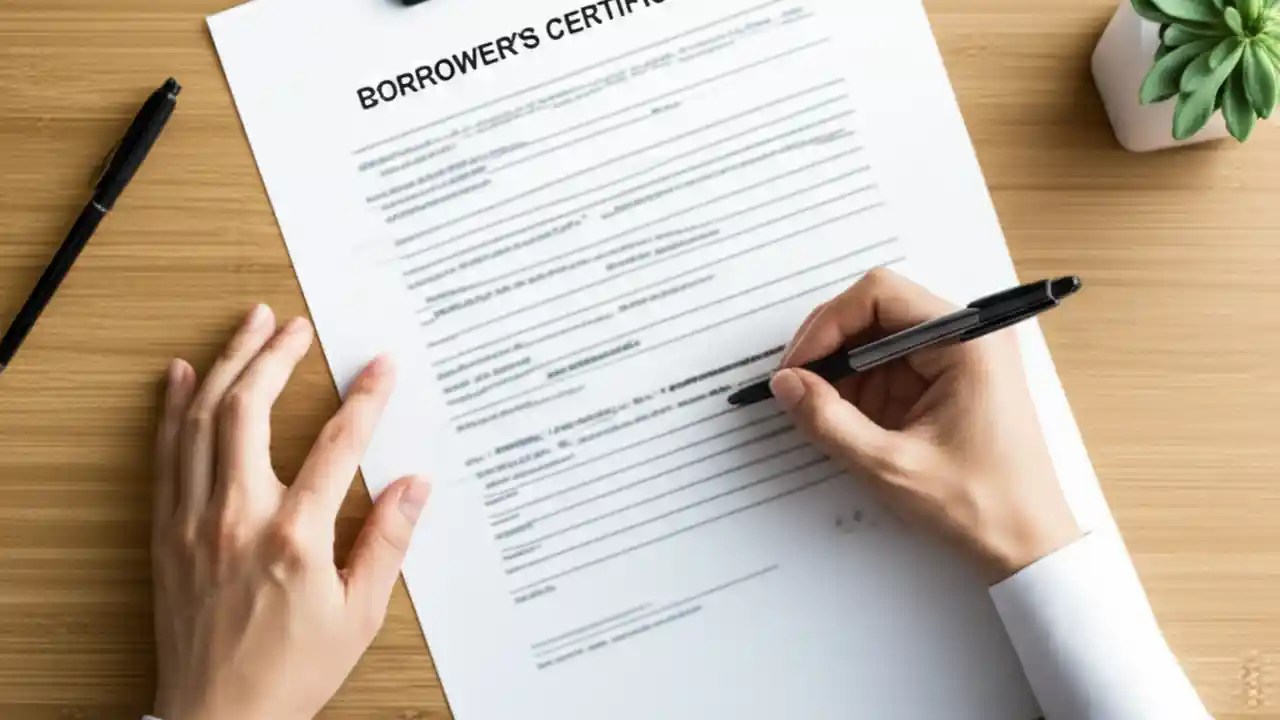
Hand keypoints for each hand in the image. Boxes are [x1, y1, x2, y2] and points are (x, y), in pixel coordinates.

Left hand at [151, 305, 429, 719]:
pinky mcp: (168, 530)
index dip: (363, 397)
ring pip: (202, 420)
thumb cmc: (291, 671)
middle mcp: (237, 518)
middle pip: (250, 410)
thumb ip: (386, 541)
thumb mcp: (359, 614)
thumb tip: (414, 484)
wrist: (218, 717)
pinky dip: (174, 407)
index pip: (336, 444)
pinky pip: (165, 453)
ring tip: (250, 326)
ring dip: (227, 363)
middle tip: (297, 326)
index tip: (379, 366)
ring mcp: (195, 520)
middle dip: (276, 356)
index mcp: (294, 538)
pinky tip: (185, 374)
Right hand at [771, 269, 1079, 582]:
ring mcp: (959, 357)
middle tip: (797, 386)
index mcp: (966, 341)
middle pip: (876, 311)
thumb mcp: (890, 466)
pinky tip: (848, 420)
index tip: (798, 365)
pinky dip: (861, 389)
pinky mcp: (949, 381)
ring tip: (822, 413)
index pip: (880, 294)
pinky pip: (891, 367)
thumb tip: (785, 384)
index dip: (828, 323)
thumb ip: (829, 421)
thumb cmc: (980, 506)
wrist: (1030, 544)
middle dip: (830, 347)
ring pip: (878, 339)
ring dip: (843, 371)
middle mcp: (967, 336)